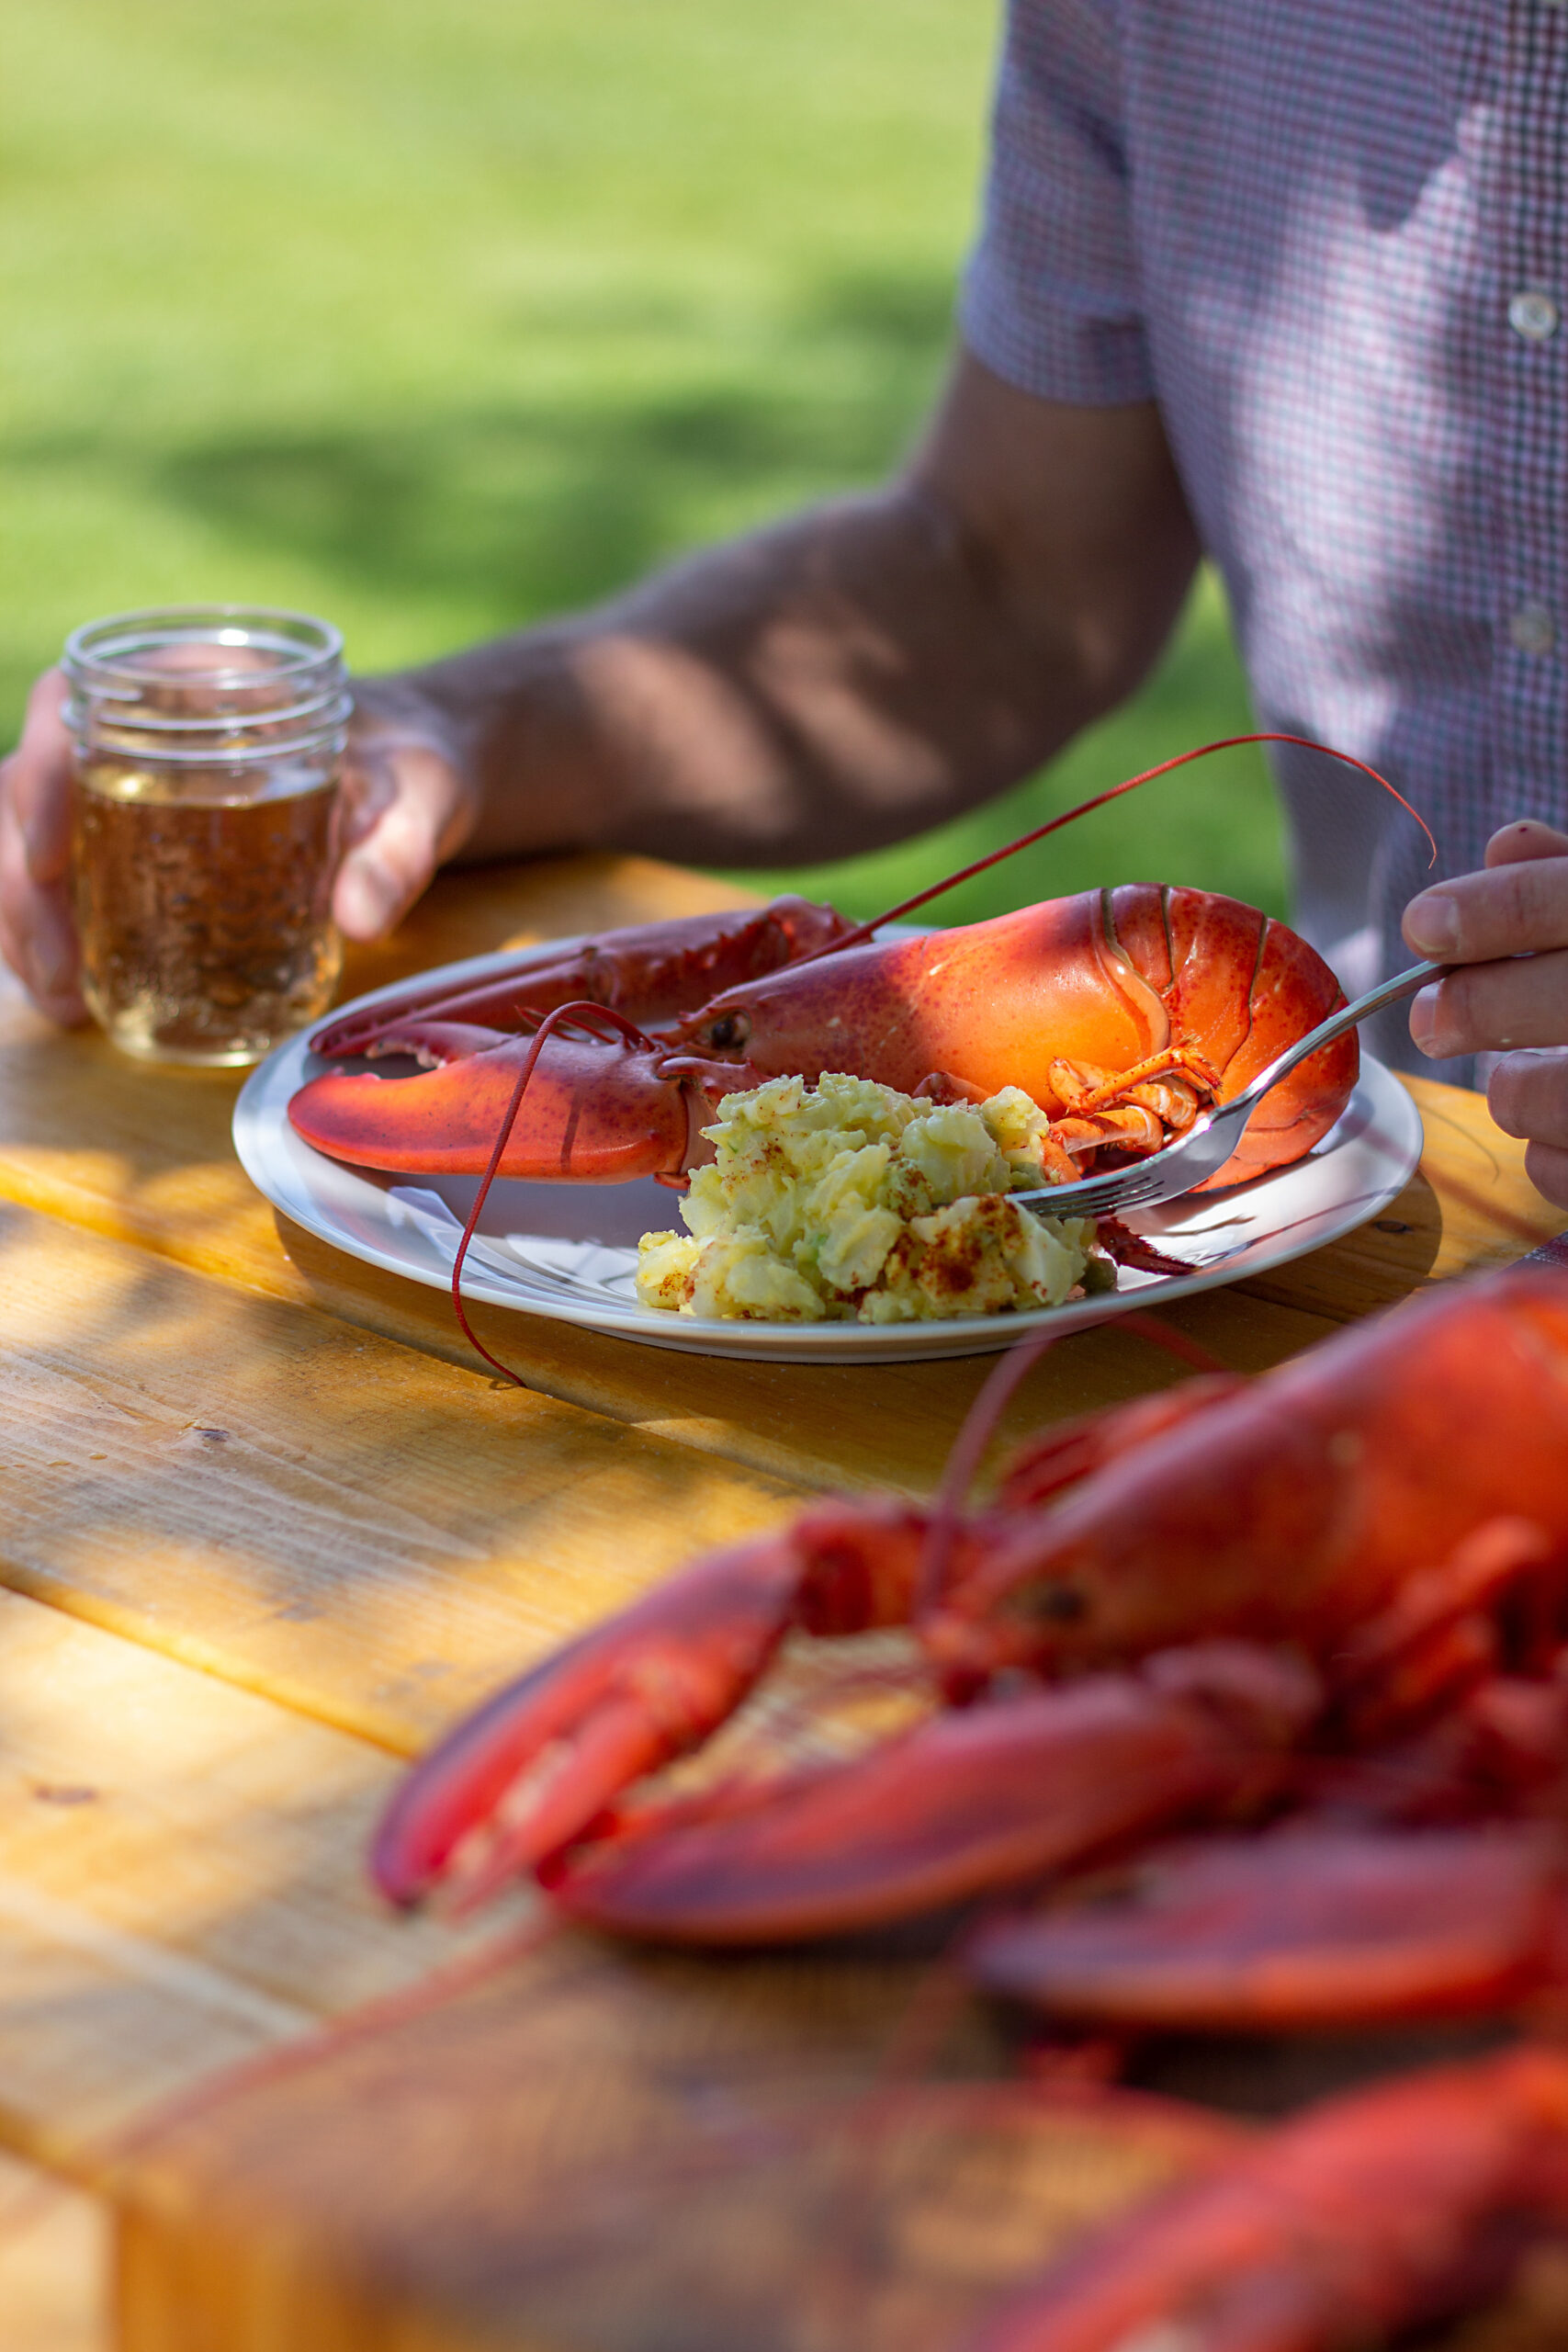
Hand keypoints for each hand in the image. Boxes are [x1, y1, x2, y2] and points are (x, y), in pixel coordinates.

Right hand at [0, 670, 480, 1022]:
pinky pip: (64, 881)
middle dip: (24, 884)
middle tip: (62, 969)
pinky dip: (55, 936)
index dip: (42, 778)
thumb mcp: (420, 799)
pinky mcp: (134, 843)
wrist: (415, 779)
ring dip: (26, 921)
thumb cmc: (410, 766)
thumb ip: (397, 851)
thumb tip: (361, 920)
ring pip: (32, 843)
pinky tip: (75, 999)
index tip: (51, 858)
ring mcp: (127, 789)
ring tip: (64, 1002)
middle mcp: (137, 729)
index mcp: (191, 683)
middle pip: (29, 787)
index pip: (69, 705)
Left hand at [1403, 819, 1567, 1209]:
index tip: (1424, 926)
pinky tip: (1556, 1128)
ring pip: (1550, 1096)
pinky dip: (1547, 1155)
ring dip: (1515, 1089)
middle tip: (1432, 1018)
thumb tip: (1505, 847)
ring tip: (1516, 1077)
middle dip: (1480, 1005)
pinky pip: (1563, 1172)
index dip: (1495, 910)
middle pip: (1563, 997)